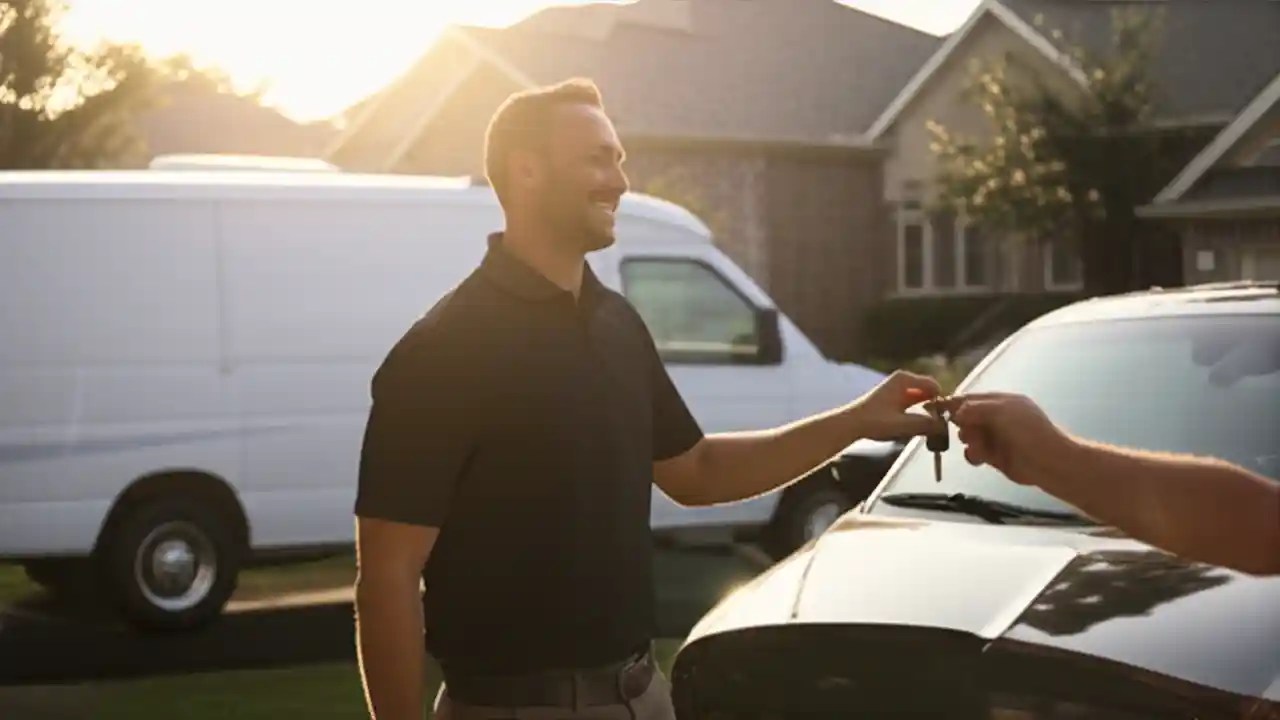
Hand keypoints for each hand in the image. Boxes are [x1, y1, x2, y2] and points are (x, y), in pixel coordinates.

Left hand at [848, 370, 946, 440]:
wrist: (851, 424)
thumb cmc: (874, 421)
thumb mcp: (902, 424)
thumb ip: (925, 424)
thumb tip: (944, 426)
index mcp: (905, 378)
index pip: (934, 386)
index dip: (941, 402)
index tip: (942, 419)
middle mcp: (902, 379)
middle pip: (929, 392)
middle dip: (934, 408)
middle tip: (936, 426)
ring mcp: (898, 388)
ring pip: (921, 399)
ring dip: (926, 413)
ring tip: (926, 429)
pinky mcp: (894, 398)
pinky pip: (913, 404)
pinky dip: (917, 414)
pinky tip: (914, 427)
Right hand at [934, 392, 1072, 484]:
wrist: (1049, 462)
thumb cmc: (1029, 431)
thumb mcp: (1002, 411)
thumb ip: (976, 408)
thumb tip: (955, 411)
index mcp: (1001, 402)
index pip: (971, 398)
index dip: (953, 402)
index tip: (934, 407)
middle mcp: (996, 418)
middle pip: (965, 417)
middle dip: (962, 424)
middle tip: (967, 430)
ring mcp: (994, 437)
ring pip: (968, 436)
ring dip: (969, 440)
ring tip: (980, 446)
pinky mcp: (993, 456)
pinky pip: (974, 453)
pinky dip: (973, 454)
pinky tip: (980, 458)